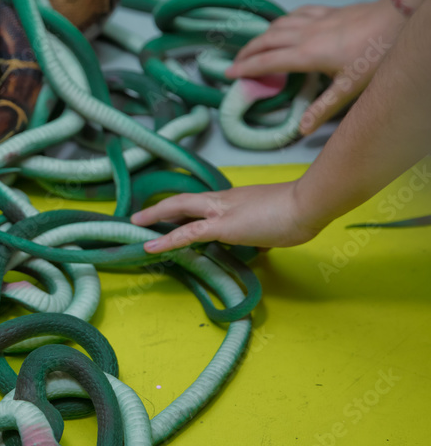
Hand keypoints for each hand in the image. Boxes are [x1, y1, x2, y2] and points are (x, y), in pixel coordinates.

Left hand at [130, 183, 327, 252]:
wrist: (309, 203)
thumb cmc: (300, 212)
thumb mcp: (275, 221)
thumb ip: (263, 229)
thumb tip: (263, 240)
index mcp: (234, 199)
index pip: (202, 202)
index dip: (184, 208)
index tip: (170, 213)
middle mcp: (223, 201)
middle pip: (183, 201)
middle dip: (160, 209)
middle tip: (139, 217)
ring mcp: (220, 212)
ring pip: (179, 210)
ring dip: (155, 218)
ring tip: (136, 226)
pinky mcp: (222, 226)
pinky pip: (187, 233)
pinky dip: (166, 240)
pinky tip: (149, 246)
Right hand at [224, 0, 406, 133]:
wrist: (396, 17)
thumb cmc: (373, 54)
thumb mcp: (350, 87)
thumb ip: (323, 108)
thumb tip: (300, 130)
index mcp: (305, 55)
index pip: (267, 62)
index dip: (245, 68)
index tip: (228, 73)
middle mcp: (303, 35)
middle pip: (266, 41)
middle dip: (247, 51)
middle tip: (235, 61)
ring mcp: (315, 21)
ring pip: (278, 25)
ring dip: (261, 35)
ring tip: (253, 45)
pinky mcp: (327, 11)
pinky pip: (296, 13)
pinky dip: (283, 20)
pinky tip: (283, 24)